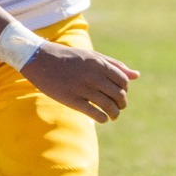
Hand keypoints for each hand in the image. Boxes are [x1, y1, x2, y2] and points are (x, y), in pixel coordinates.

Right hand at [21, 42, 138, 121]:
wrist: (38, 59)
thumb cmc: (67, 57)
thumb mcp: (92, 56)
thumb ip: (114, 65)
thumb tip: (137, 75)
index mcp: (99, 64)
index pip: (123, 82)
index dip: (124, 90)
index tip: (119, 95)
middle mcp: (93, 76)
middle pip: (118, 95)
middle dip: (122, 104)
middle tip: (118, 108)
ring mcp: (82, 88)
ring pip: (109, 106)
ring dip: (114, 114)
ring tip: (112, 116)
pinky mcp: (71, 99)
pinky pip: (94, 113)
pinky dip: (102, 118)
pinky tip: (101, 119)